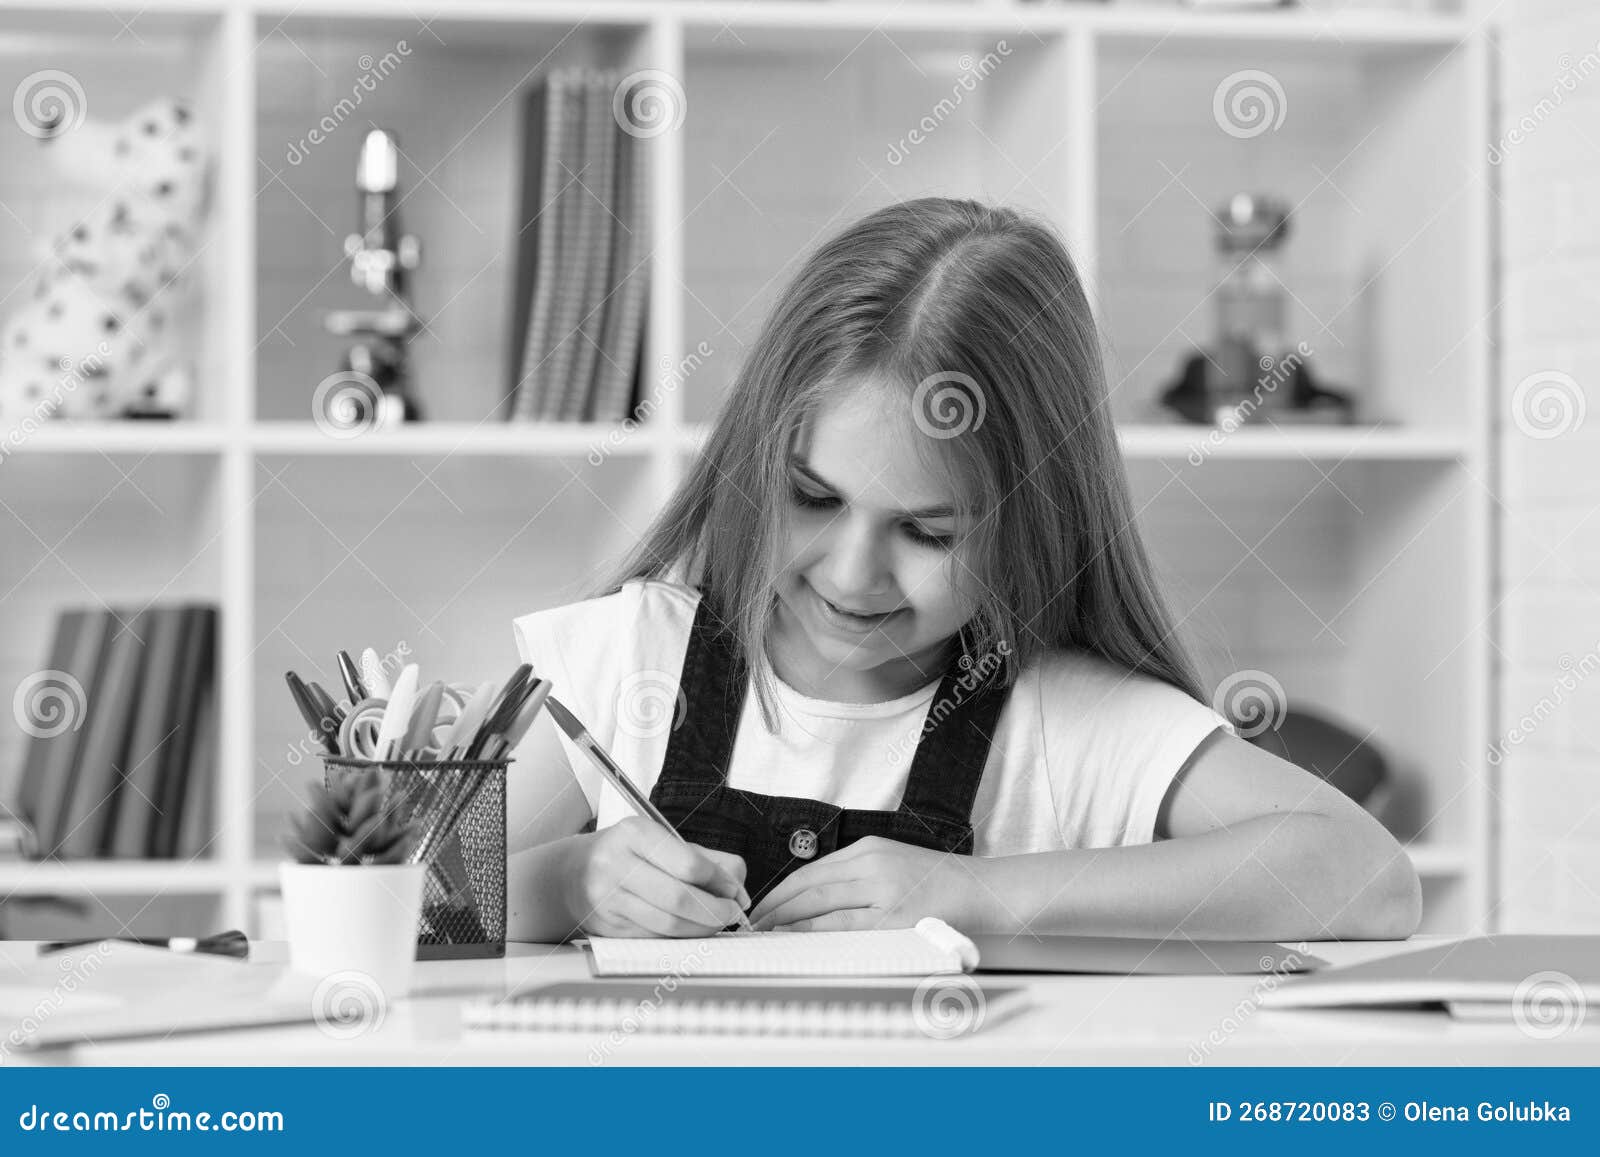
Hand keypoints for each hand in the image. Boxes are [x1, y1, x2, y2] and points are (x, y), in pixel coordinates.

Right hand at [568, 817, 747, 937]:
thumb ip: (707, 858)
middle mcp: (617, 865)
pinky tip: (691, 927)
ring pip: (669, 924)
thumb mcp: (663, 841)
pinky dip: (681, 935)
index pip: (688, 863)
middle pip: (680, 898)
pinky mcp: (610, 927)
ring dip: (703, 927)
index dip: (720, 881)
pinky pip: (656, 937)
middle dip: (715, 910)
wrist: (573, 875)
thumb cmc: (629, 854)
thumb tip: (739, 887)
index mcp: (634, 834)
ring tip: (717, 921)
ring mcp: (609, 899)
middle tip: (732, 912)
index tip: (736, 890)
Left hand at [748, 836, 978, 931]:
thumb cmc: (939, 885)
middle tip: (753, 923)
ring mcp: (883, 889)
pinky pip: (842, 924)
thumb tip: (814, 900)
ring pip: (819, 902)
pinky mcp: (894, 916)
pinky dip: (812, 931)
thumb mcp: (895, 865)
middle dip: (775, 905)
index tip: (763, 905)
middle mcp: (873, 863)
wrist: (982, 892)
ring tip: (766, 933)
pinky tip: (796, 939)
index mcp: (870, 849)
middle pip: (809, 884)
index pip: (812, 870)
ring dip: (786, 919)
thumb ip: (859, 877)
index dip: (781, 889)